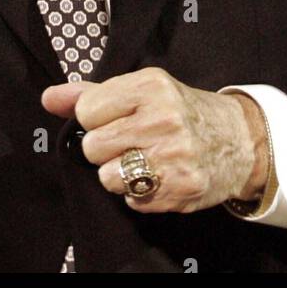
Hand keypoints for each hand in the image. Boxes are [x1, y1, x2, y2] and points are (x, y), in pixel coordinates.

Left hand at [41, 68, 268, 213]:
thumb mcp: (141, 90)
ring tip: (144, 161)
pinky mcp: (182, 189)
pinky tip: (159, 177)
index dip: (95, 119)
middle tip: (130, 141)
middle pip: (93, 147)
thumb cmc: (181, 110)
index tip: (115, 118)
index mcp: (151, 86)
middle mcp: (163, 119)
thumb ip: (91, 94)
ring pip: (108, 177)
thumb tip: (48, 98)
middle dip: (106, 148)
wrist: (238, 140)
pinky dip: (140, 194)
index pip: (87, 111)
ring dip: (120, 175)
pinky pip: (132, 201)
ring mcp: (174, 156)